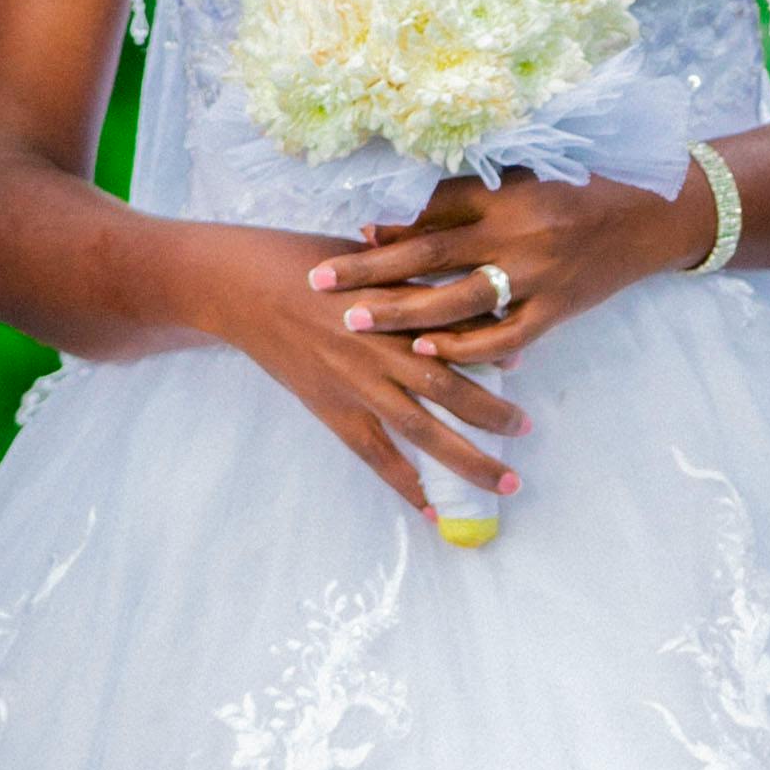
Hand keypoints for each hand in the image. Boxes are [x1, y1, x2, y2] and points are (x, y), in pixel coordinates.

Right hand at [198, 222, 526, 520]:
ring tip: (503, 482)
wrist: (242, 288)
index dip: (492, 347)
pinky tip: (433, 509)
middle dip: (493, 413)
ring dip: (467, 458)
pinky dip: (406, 483)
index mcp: (394, 306)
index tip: (523, 363)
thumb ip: (411, 280)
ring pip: (422, 429)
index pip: (455, 330)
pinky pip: (376, 456)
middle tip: (527, 430)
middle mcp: (381, 348)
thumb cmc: (306, 263)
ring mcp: (356, 384)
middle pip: (450, 388)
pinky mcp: (332, 410)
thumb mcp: (366, 260)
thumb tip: (462, 299)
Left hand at [315, 164, 705, 395]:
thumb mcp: (528, 176)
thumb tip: (401, 219)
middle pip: (429, 254)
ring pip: (456, 300)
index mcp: (507, 192)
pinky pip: (504, 336)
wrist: (652, 218)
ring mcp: (537, 276)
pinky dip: (465, 347)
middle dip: (370, 270)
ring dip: (402, 312)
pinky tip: (428, 351)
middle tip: (321, 283)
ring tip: (356, 320)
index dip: (391, 226)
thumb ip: (472, 193)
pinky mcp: (557, 310)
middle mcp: (517, 232)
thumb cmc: (582, 190)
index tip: (351, 236)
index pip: (434, 209)